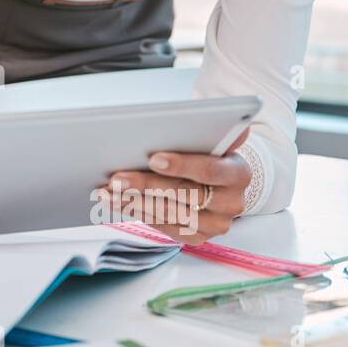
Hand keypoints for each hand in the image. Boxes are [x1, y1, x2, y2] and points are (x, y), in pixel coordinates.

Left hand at [93, 130, 251, 244]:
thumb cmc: (208, 154)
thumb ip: (206, 128)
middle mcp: (232, 202)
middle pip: (186, 195)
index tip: (153, 159)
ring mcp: (216, 223)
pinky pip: (165, 227)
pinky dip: (138, 213)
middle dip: (148, 185)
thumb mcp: (212, 139)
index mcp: (238, 174)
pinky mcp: (200, 237)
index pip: (210, 170)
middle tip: (118, 178)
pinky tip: (118, 202)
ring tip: (109, 191)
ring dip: (136, 202)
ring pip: (172, 214)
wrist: (220, 184)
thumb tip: (194, 109)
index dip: (182, 165)